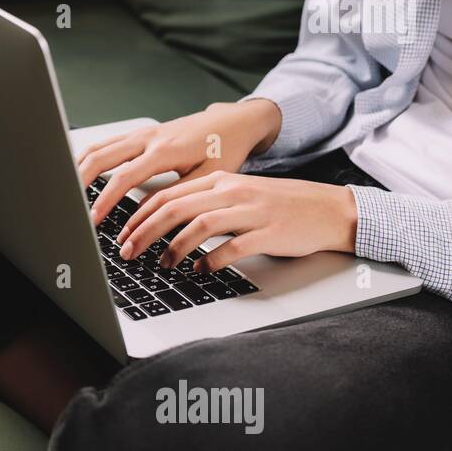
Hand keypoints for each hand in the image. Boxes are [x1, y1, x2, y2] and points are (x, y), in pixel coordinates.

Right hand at [78, 99, 280, 224]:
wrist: (233, 122)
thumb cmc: (225, 148)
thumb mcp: (207, 178)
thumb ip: (176, 196)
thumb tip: (146, 216)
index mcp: (164, 150)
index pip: (124, 177)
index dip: (105, 200)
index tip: (94, 219)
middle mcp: (148, 137)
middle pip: (100, 157)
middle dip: (80, 182)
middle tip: (70, 205)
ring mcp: (141, 133)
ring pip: (99, 147)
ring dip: (79, 168)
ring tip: (68, 191)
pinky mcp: (140, 133)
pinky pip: (106, 143)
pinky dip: (89, 158)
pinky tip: (81, 172)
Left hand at [116, 172, 358, 270]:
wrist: (329, 209)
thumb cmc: (279, 206)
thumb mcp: (237, 196)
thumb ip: (204, 204)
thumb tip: (162, 223)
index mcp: (221, 180)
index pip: (169, 194)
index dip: (140, 215)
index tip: (122, 234)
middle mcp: (233, 191)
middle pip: (177, 207)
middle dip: (145, 231)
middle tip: (128, 252)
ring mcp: (252, 211)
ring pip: (201, 224)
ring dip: (174, 246)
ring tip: (162, 264)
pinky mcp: (269, 232)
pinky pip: (233, 246)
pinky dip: (211, 260)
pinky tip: (199, 271)